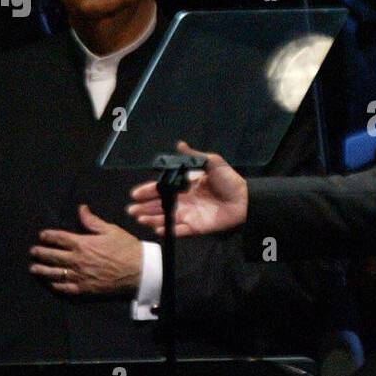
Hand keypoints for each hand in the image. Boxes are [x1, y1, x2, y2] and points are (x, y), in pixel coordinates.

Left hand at [29, 204, 142, 294]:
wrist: (139, 271)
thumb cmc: (127, 248)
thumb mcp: (111, 230)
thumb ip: (92, 221)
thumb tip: (81, 208)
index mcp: (82, 243)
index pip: (59, 238)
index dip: (49, 236)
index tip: (42, 235)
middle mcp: (76, 260)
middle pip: (53, 256)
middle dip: (41, 252)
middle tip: (33, 252)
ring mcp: (79, 276)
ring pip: (54, 273)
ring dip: (42, 270)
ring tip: (34, 268)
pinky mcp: (85, 289)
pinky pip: (65, 288)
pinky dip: (56, 286)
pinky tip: (51, 284)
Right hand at [126, 141, 248, 236]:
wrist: (244, 198)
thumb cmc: (228, 180)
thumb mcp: (212, 163)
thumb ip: (194, 157)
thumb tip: (180, 144)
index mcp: (185, 186)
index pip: (162, 189)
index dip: (149, 191)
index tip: (135, 193)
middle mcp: (184, 201)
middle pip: (160, 205)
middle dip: (144, 207)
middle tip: (131, 209)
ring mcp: (189, 215)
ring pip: (166, 218)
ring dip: (152, 218)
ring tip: (140, 218)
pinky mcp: (196, 227)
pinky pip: (180, 230)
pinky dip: (169, 230)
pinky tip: (157, 229)